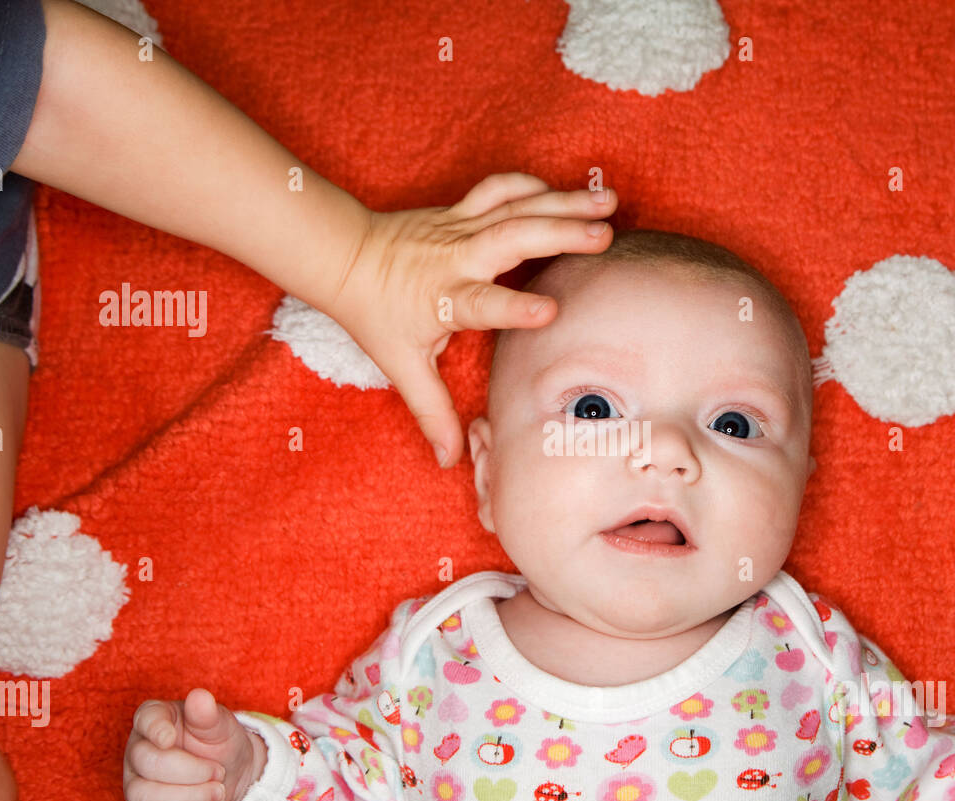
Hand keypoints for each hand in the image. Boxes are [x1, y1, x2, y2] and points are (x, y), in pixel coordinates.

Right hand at [123, 688, 266, 800]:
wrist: (228, 777)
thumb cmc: (218, 743)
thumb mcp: (221, 726)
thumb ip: (208, 715)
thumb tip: (199, 697)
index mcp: (154, 719)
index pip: (145, 720)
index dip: (155, 729)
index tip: (170, 738)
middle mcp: (137, 751)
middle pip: (149, 765)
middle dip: (192, 772)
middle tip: (218, 772)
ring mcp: (135, 785)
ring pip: (146, 800)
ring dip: (191, 800)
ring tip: (217, 791)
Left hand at [324, 172, 617, 468]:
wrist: (344, 256)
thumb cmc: (376, 314)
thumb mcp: (400, 366)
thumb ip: (431, 411)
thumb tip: (450, 460)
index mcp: (444, 299)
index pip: (483, 304)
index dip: (515, 307)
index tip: (551, 309)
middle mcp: (456, 258)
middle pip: (512, 238)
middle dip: (560, 233)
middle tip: (605, 235)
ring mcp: (460, 228)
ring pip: (516, 207)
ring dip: (564, 202)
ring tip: (610, 201)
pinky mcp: (461, 210)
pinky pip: (501, 190)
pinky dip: (533, 187)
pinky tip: (566, 193)